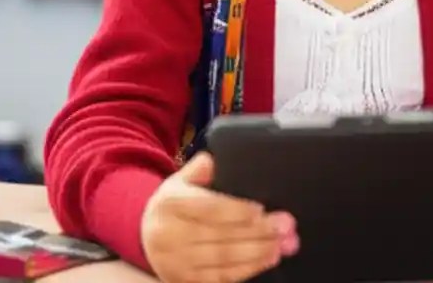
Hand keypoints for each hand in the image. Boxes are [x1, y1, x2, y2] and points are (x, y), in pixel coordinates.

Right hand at [141, 152, 298, 282]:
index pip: (209, 208)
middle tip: (285, 226)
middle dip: (258, 232)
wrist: (147, 237)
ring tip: (283, 244)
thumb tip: (213, 161)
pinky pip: (222, 277)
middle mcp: (170, 235)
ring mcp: (178, 262)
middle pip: (221, 235)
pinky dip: (249, 269)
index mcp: (171, 204)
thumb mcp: (179, 181)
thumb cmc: (172, 207)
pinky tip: (268, 259)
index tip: (262, 209)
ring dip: (259, 252)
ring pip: (224, 258)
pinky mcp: (186, 280)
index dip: (237, 210)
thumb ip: (198, 169)